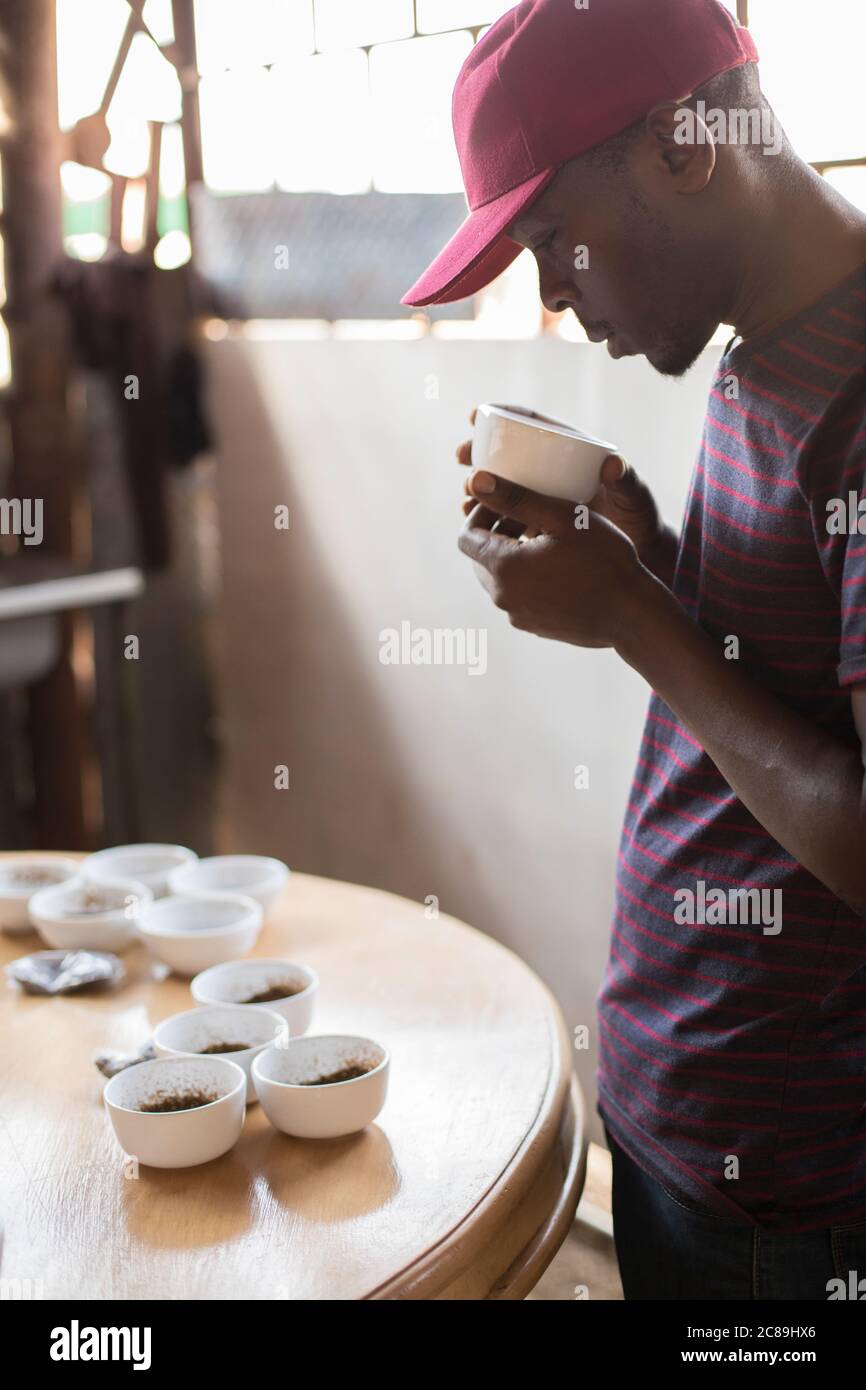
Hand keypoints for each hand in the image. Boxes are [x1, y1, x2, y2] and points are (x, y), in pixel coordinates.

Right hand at [456, 406, 665, 562]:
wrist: (637, 556)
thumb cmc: (640, 519)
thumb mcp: (634, 498)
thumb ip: (628, 482)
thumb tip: (613, 464)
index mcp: (571, 452)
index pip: (533, 426)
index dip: (503, 415)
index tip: (477, 415)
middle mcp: (552, 471)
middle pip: (509, 455)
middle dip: (480, 454)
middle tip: (460, 457)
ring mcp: (542, 497)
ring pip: (503, 486)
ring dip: (480, 489)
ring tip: (465, 497)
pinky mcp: (537, 523)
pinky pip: (507, 515)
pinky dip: (488, 516)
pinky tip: (473, 523)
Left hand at [458, 471, 657, 649]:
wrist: (632, 616)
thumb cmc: (603, 560)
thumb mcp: (562, 517)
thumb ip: (515, 498)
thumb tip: (475, 478)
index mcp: (503, 568)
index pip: (466, 536)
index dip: (482, 513)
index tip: (508, 502)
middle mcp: (502, 597)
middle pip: (480, 558)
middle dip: (497, 533)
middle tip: (530, 516)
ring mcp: (517, 616)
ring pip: (500, 577)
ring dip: (513, 554)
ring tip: (548, 538)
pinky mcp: (534, 626)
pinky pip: (519, 596)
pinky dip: (528, 577)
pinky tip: (559, 566)